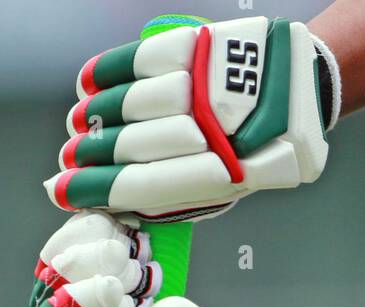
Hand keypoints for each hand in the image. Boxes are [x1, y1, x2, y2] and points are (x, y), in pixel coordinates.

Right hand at [44, 16, 338, 223]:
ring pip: (135, 102)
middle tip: (68, 156)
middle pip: (131, 144)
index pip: (142, 185)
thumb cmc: (256, 148)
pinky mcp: (204, 48)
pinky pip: (144, 57)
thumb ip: (177, 194)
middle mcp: (216, 132)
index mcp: (224, 178)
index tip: (62, 191)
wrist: (302, 94)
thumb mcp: (229, 186)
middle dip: (90, 153)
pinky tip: (89, 84)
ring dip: (97, 113)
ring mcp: (207, 86)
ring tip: (79, 123)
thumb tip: (109, 200)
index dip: (96, 189)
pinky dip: (110, 70)